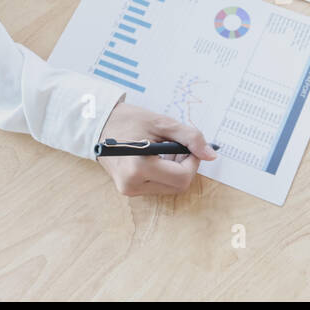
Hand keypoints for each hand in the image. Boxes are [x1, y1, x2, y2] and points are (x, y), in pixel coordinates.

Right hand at [96, 102, 216, 195]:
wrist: (98, 124)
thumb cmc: (128, 120)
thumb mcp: (162, 123)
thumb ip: (190, 137)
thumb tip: (211, 155)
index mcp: (139, 167)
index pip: (182, 178)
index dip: (193, 162)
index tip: (191, 148)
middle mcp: (132, 184)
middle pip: (178, 186)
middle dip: (185, 167)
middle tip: (179, 148)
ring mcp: (129, 189)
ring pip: (169, 188)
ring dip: (175, 171)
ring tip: (165, 150)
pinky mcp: (128, 189)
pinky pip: (157, 186)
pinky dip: (164, 173)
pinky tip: (157, 158)